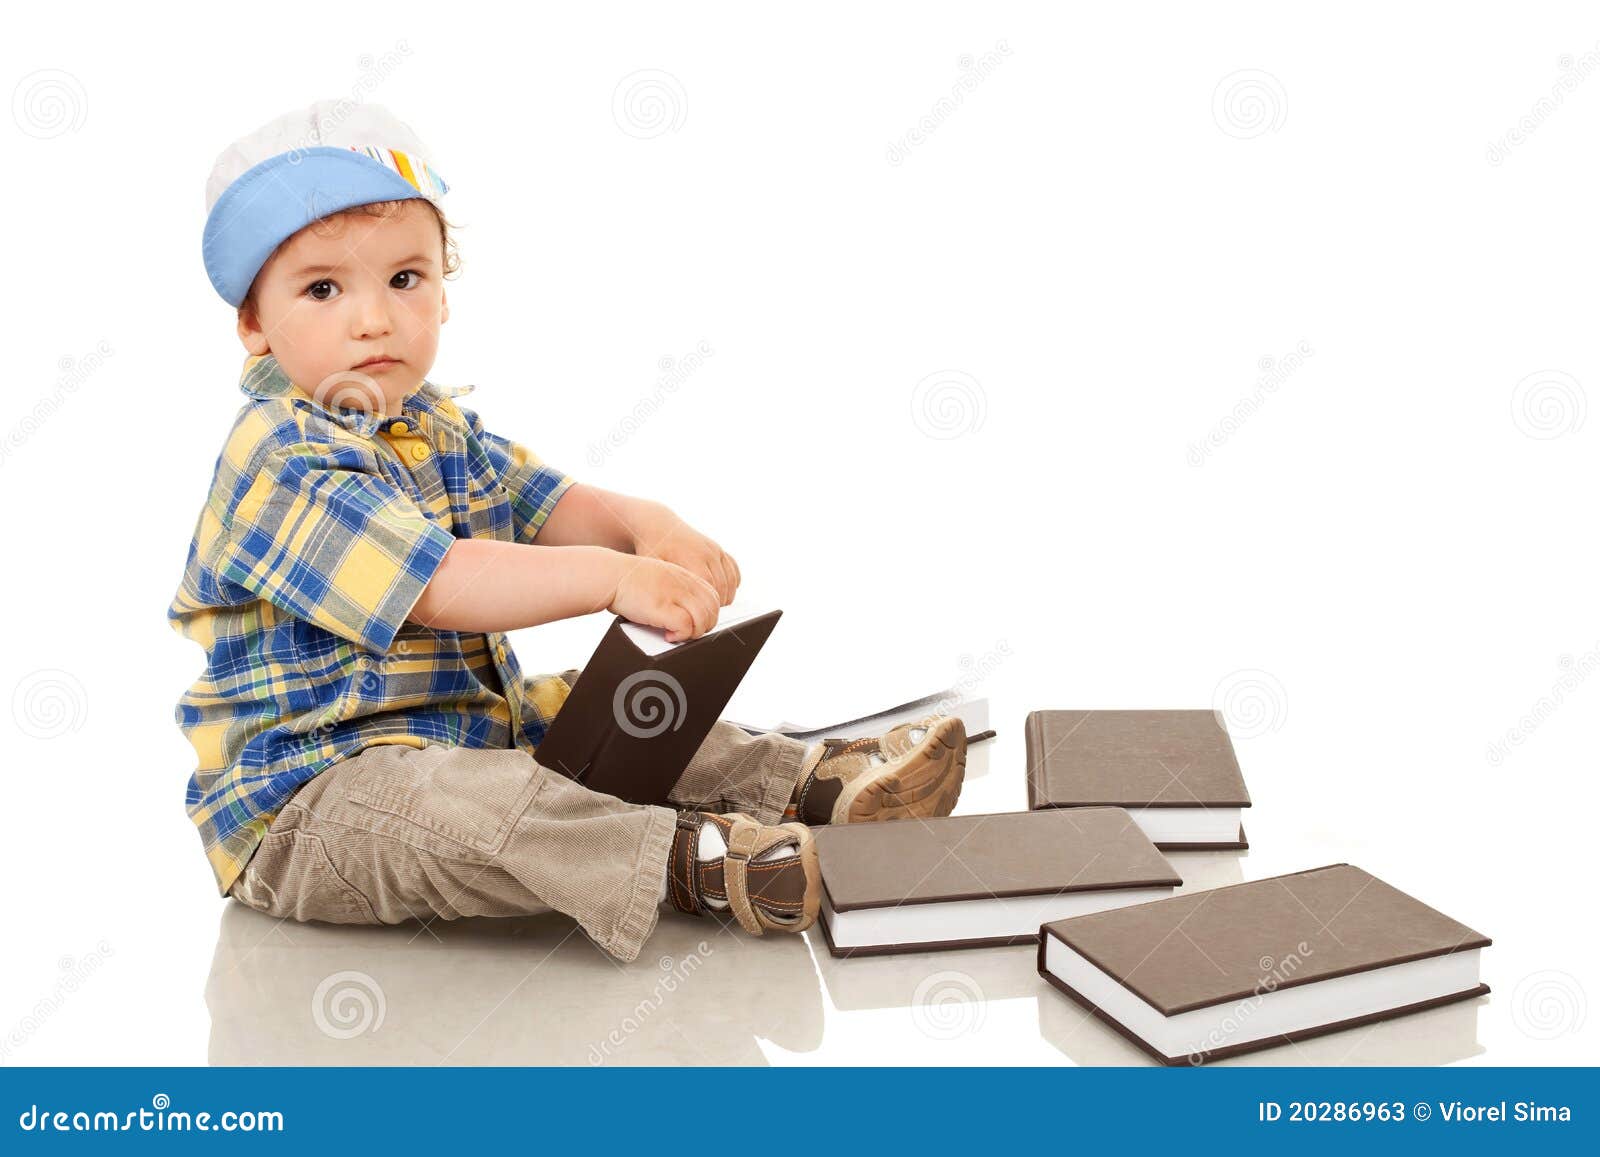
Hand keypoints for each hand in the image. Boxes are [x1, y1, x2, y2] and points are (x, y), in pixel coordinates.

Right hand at [607, 555, 722, 642]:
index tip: (697, 623)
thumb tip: (689, 613)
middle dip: (705, 626)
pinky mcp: (662, 606)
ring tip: (678, 635)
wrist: (609, 575)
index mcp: (686, 576)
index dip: (709, 614)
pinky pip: (685, 626)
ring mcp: (674, 594)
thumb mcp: (662, 577)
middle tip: (688, 633)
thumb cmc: (630, 580)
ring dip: (693, 632)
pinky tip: (667, 635)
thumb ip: (677, 590)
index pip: (713, 597)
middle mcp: (684, 583)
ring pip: (703, 619)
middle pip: (712, 609)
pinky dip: (680, 635)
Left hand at [632, 508, 740, 605]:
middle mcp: (707, 553)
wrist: (658, 526)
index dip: (709, 604)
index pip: (711, 587)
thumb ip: (667, 586)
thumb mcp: (654, 568)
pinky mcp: (718, 548)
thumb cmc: (653, 548)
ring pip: (731, 580)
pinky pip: (733, 569)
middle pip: (723, 586)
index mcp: (692, 558)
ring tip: (714, 606)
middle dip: (717, 603)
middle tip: (707, 615)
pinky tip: (723, 591)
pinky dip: (732, 583)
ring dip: (726, 595)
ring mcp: (715, 550)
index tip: (700, 615)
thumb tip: (673, 608)